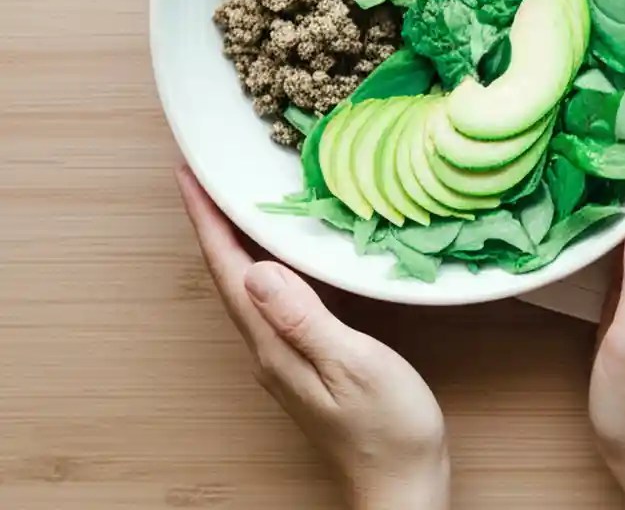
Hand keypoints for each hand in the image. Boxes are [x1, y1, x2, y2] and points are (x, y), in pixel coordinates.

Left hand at [177, 169, 448, 509]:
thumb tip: (257, 271)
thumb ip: (304, 319)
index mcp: (275, 346)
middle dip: (213, 225)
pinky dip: (270, 267)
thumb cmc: (387, 428)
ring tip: (234, 204)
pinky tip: (284, 257)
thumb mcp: (352, 365)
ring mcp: (286, 358)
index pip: (230, 273)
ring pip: (250, 289)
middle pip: (229, 277)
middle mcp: (269, 350)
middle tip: (205, 179)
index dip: (208, 222)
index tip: (189, 178)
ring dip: (237, 244)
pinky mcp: (307, 362)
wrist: (401, 482)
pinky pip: (275, 303)